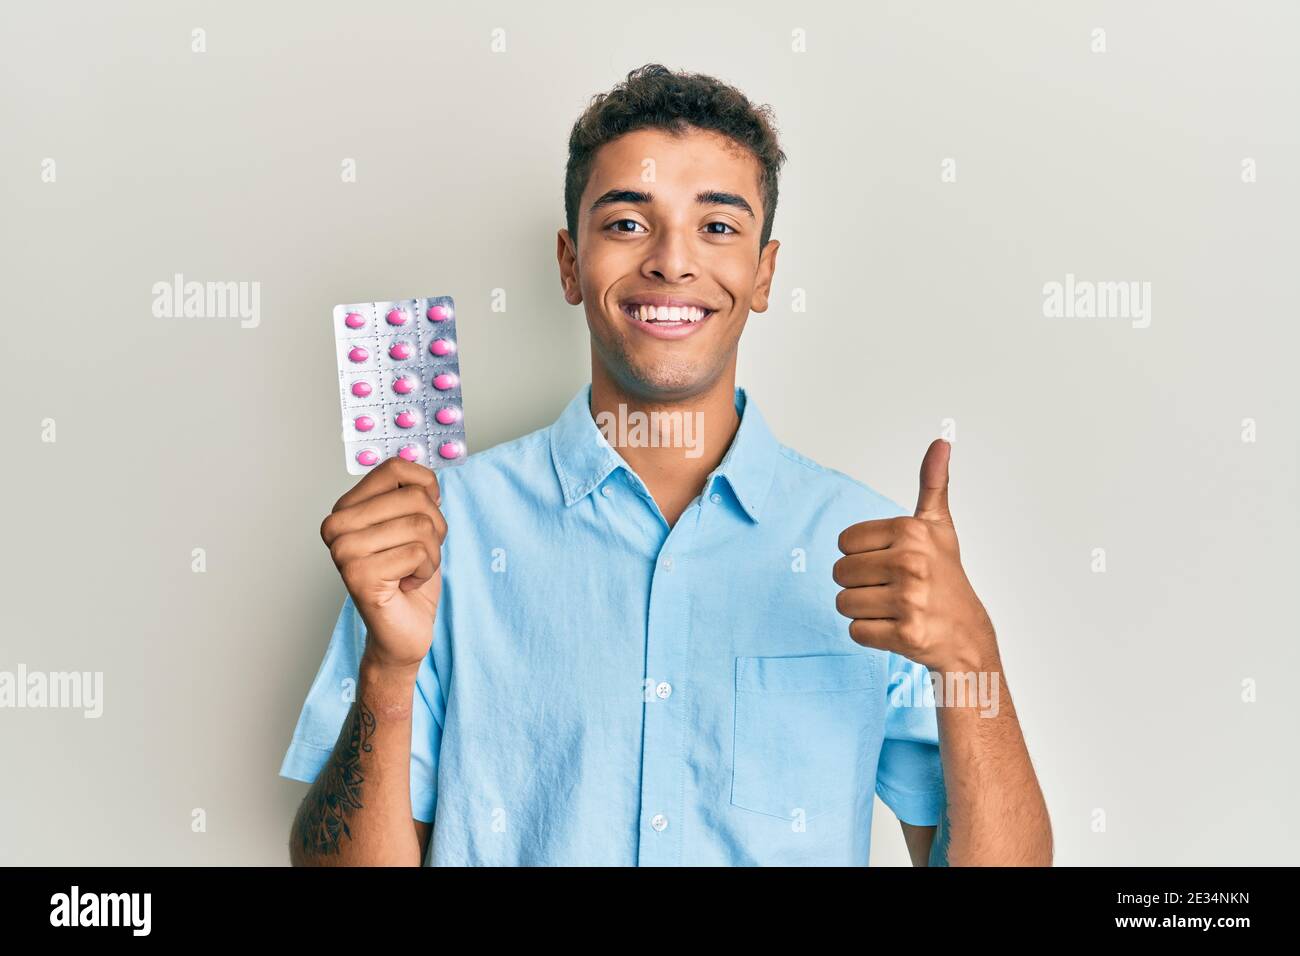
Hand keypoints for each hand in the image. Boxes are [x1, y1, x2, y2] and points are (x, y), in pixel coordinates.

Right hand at [319, 458, 446, 670]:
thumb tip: (426, 470)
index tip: (424, 514)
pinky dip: (424, 571)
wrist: (402, 630)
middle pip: (414, 497)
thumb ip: (414, 493)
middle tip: (419, 553)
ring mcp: (343, 550)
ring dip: (431, 553)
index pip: (396, 467)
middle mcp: (336, 525)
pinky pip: (417, 553)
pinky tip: (405, 585)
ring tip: (411, 570)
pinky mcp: (357, 575)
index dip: (426, 488)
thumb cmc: (409, 576)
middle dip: (434, 527)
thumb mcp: (416, 524)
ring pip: (420, 525)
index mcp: (346, 507)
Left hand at [833, 439, 994, 671]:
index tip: (890, 563)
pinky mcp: (906, 634)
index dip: (862, 555)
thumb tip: (941, 442)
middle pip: (840, 573)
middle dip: (859, 584)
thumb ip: (932, 484)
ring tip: (894, 608)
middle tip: (892, 589)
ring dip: (863, 610)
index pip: (844, 542)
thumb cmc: (946, 578)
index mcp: (911, 531)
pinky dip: (870, 634)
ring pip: (843, 602)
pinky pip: (855, 631)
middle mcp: (911, 562)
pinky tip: (896, 628)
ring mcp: (909, 599)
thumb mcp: (939, 527)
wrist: (967, 635)